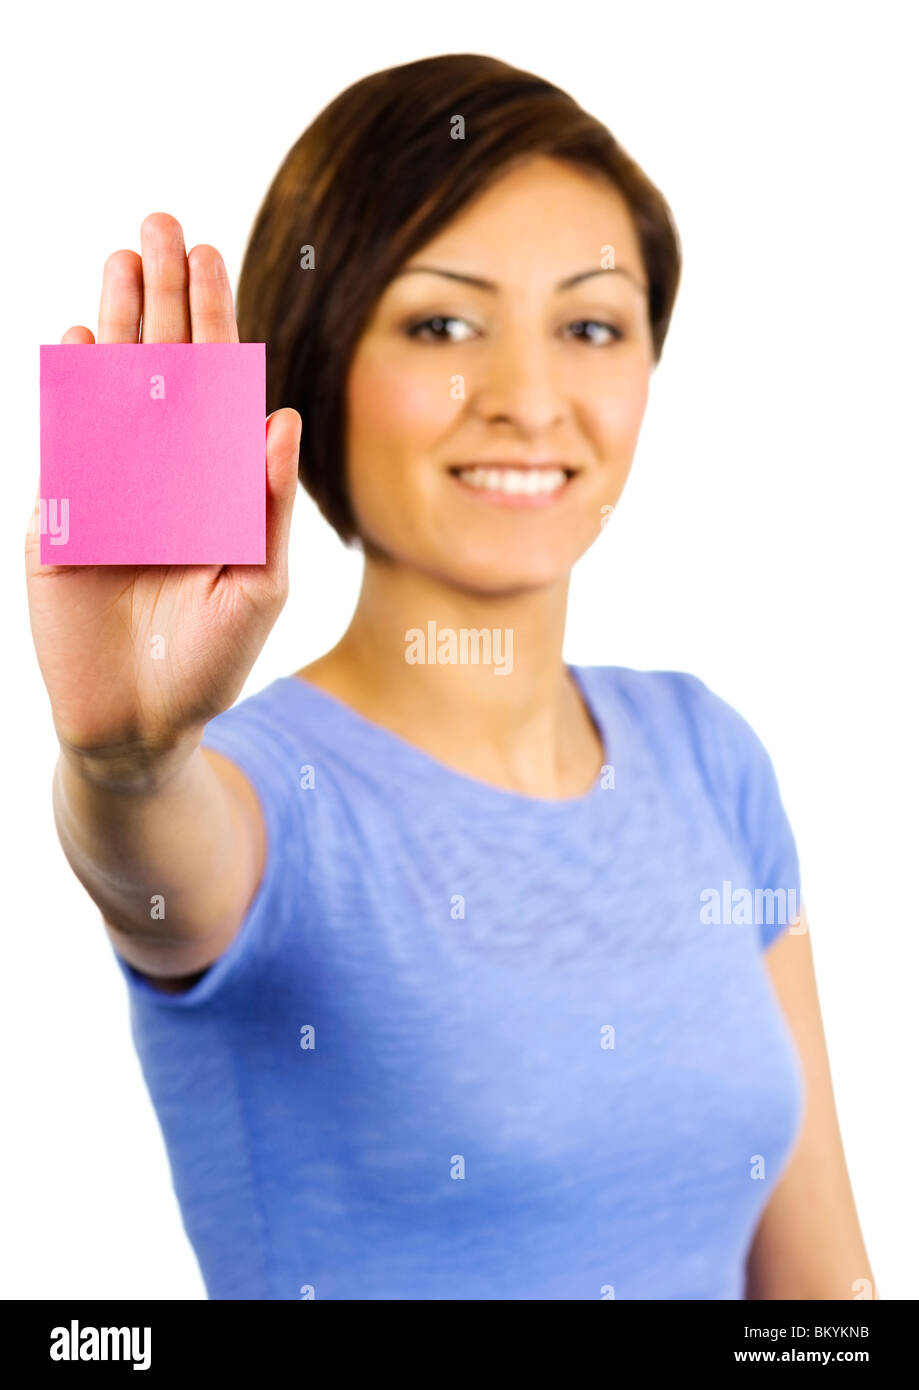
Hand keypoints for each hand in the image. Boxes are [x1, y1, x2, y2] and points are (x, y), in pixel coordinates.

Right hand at [26, 213, 299, 777]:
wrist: (137, 721)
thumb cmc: (210, 661)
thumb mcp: (256, 585)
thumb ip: (267, 504)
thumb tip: (283, 418)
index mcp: (215, 482)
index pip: (214, 386)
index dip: (212, 322)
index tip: (212, 257)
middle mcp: (165, 472)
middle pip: (161, 367)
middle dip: (162, 296)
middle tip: (160, 221)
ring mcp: (110, 486)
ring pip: (111, 388)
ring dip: (113, 322)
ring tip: (118, 257)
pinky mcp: (63, 512)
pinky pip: (62, 439)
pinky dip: (67, 390)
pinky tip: (73, 338)